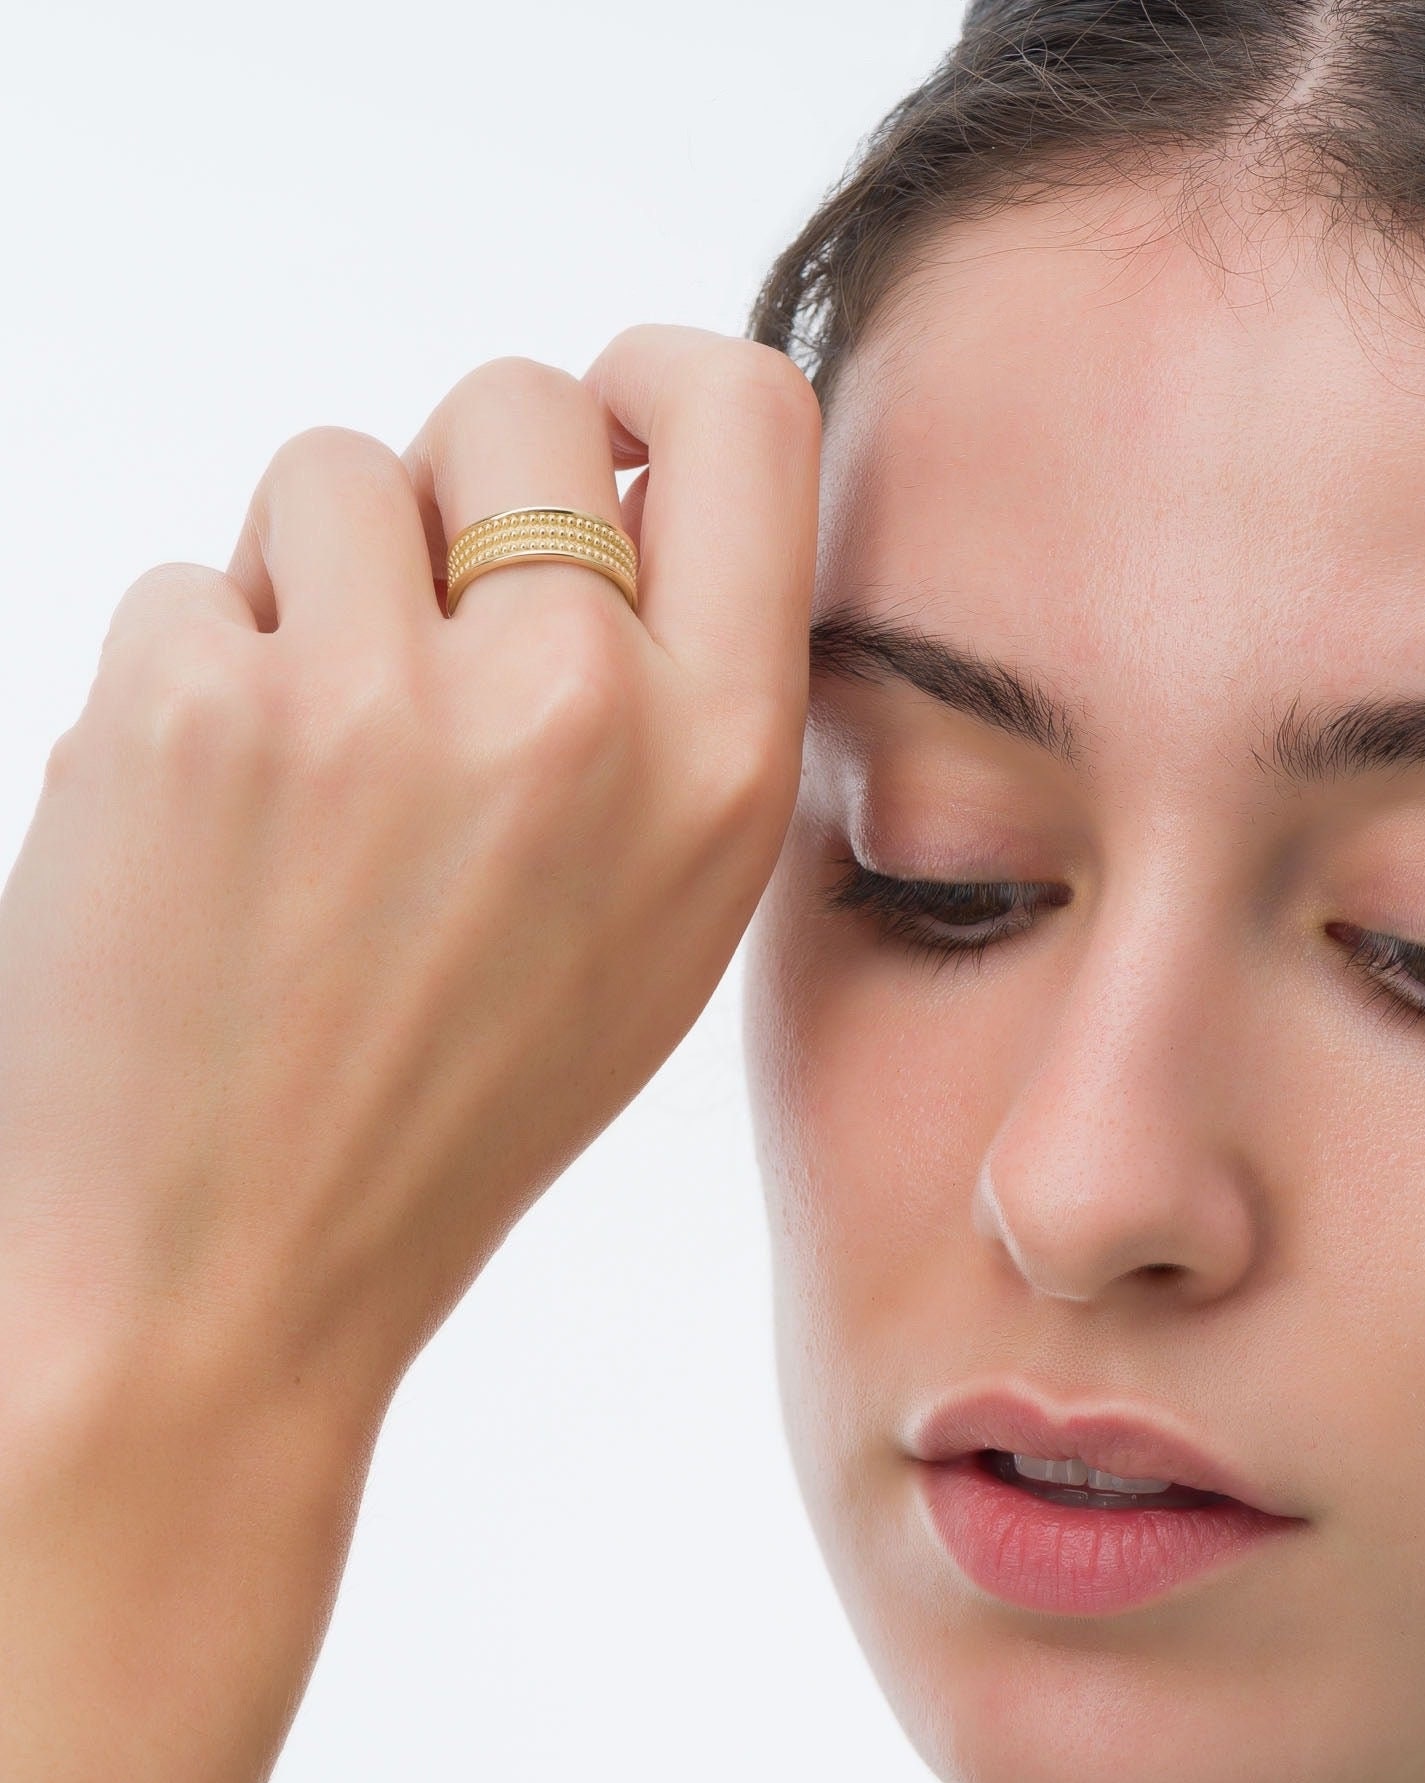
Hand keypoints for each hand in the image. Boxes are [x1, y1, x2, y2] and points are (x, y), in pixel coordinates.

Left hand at [0, 326, 819, 1782]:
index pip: (743, 413)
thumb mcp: (671, 920)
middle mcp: (577, 711)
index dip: (657, 383)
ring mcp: (379, 700)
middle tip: (424, 639)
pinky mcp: (192, 704)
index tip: (600, 426)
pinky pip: (193, 572)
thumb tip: (628, 490)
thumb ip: (686, 700)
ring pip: (335, 470)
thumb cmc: (458, 1098)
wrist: (232, 1269)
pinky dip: (198, 665)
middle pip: (516, 404)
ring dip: (315, 583)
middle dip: (461, 492)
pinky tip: (220, 815)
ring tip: (316, 764)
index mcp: (723, 766)